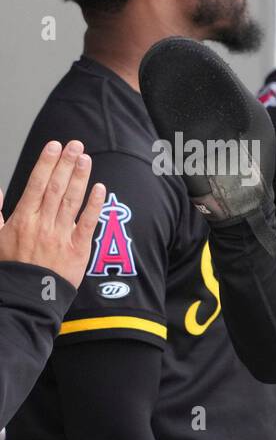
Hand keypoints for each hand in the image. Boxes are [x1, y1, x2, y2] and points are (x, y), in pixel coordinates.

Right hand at [0, 141, 104, 286]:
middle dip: (65, 164)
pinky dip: (94, 205)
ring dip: (79, 178)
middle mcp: (42, 223)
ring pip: (72, 201)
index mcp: (23, 219)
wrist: (27, 295)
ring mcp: (61, 235)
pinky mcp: (78, 249)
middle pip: (56, 187)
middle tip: (75, 145)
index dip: (46, 163)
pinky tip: (100, 188)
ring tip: (85, 158)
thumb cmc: (12, 266)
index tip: (54, 146)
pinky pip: (88, 223)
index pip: (36, 184)